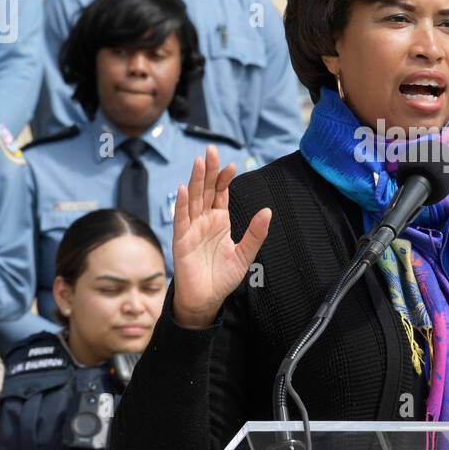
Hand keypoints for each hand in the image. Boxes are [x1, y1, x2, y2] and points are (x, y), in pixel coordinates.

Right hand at [170, 145, 270, 329]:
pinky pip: (181, 219)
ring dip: (195, 180)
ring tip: (199, 162)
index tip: (232, 165)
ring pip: (193, 199)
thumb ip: (256, 233)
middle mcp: (204, 221)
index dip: (225, 179)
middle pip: (205, 190)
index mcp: (220, 221)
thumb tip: (267, 211)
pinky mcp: (181, 240)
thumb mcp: (245, 254)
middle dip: (209, 170)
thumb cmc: (223, 277)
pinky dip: (182, 204)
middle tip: (211, 150)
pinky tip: (184, 189)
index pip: (221, 194)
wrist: (206, 298)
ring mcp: (191, 228)